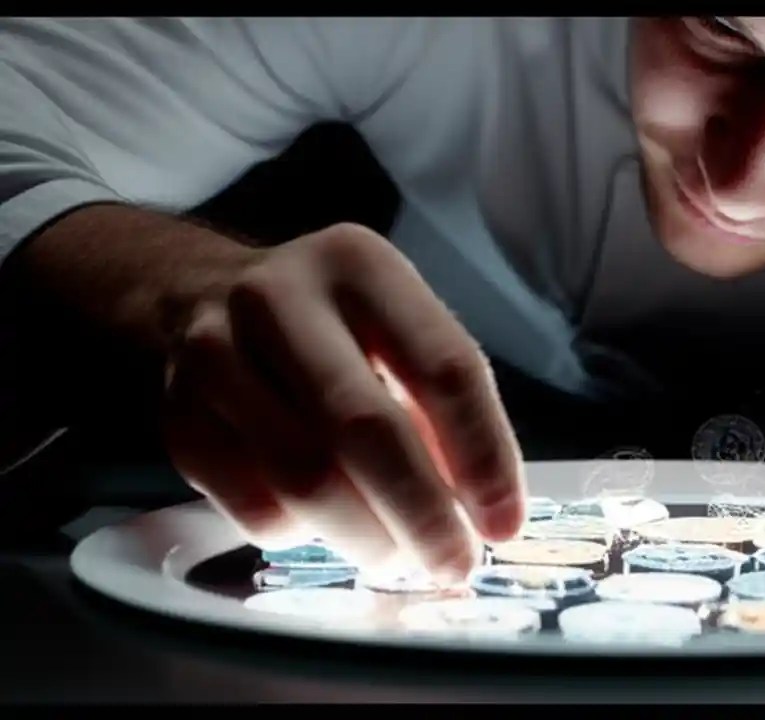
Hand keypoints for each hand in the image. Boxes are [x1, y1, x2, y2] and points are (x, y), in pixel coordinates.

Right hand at [162, 223, 523, 579]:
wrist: (195, 298)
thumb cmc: (330, 328)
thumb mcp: (396, 327)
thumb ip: (441, 405)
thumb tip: (483, 509)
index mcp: (361, 266)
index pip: (444, 367)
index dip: (483, 455)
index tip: (504, 522)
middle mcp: (279, 298)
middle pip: (365, 426)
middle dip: (421, 514)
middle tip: (453, 563)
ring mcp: (214, 354)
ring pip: (302, 477)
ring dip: (365, 537)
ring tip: (397, 556)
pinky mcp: (176, 415)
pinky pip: (253, 503)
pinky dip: (304, 532)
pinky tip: (327, 524)